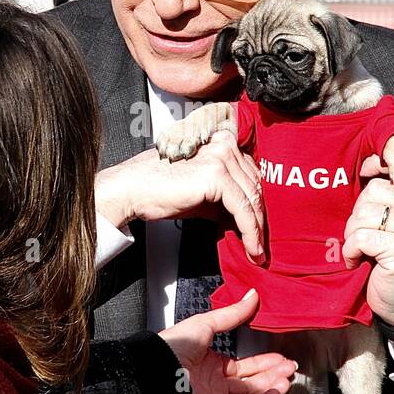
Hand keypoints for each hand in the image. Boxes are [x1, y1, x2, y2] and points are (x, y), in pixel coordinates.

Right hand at [95, 129, 266, 262]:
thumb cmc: (158, 188)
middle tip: (261, 244)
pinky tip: (252, 247)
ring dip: (258, 229)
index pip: (250, 174)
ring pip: (252, 197)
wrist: (132, 190)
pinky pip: (243, 207)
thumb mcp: (201, 193)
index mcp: (221, 142)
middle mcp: (224, 144)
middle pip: (255, 185)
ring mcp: (221, 156)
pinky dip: (250, 231)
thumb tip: (241, 219)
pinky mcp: (216, 174)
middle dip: (260, 217)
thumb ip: (223, 199)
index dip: (257, 203)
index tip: (259, 227)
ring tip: (257, 251)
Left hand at [157, 289, 296, 393]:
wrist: (158, 367)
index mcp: (213, 364)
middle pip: (252, 384)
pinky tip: (273, 392)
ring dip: (271, 390)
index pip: (246, 368)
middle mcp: (216, 384)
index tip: (282, 358)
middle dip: (273, 376)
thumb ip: (233, 314)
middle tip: (289, 369)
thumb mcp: (207, 324)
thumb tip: (252, 296)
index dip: (265, 363)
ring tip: (286, 379)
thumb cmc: (174, 345)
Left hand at [343, 156, 393, 328]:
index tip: (365, 204)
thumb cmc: (390, 257)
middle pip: (371, 193)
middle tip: (364, 238)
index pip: (388, 172)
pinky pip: (360, 238)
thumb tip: (368, 160)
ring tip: (363, 251)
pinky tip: (359, 262)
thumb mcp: (390, 221)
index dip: (368, 182)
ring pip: (363, 215)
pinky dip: (351, 252)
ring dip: (353, 236)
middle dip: (357, 217)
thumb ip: (382, 193)